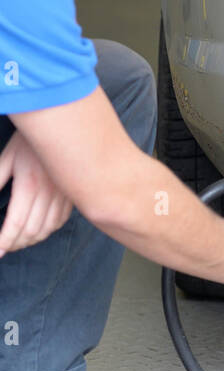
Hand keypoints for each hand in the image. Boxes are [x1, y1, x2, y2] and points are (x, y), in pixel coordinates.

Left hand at [0, 130, 74, 257]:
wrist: (62, 123)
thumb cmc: (29, 140)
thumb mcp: (6, 159)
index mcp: (29, 186)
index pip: (15, 224)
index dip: (3, 242)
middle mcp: (48, 194)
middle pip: (31, 232)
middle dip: (15, 244)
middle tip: (4, 247)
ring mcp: (62, 195)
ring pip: (47, 229)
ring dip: (31, 240)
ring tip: (18, 242)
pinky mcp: (70, 193)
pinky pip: (61, 221)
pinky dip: (48, 231)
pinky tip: (39, 231)